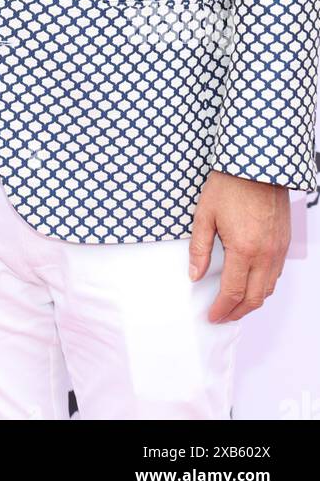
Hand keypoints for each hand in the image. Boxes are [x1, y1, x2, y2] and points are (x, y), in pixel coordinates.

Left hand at [189, 170, 290, 322]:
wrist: (256, 164)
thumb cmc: (230, 184)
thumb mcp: (205, 215)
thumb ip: (199, 248)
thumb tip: (195, 274)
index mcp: (243, 249)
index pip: (232, 292)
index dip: (221, 309)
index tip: (212, 315)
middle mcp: (265, 254)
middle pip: (254, 298)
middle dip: (238, 312)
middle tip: (223, 316)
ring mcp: (278, 249)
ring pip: (269, 288)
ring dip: (252, 301)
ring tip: (236, 304)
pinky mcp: (284, 241)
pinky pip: (277, 273)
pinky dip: (265, 285)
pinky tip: (252, 282)